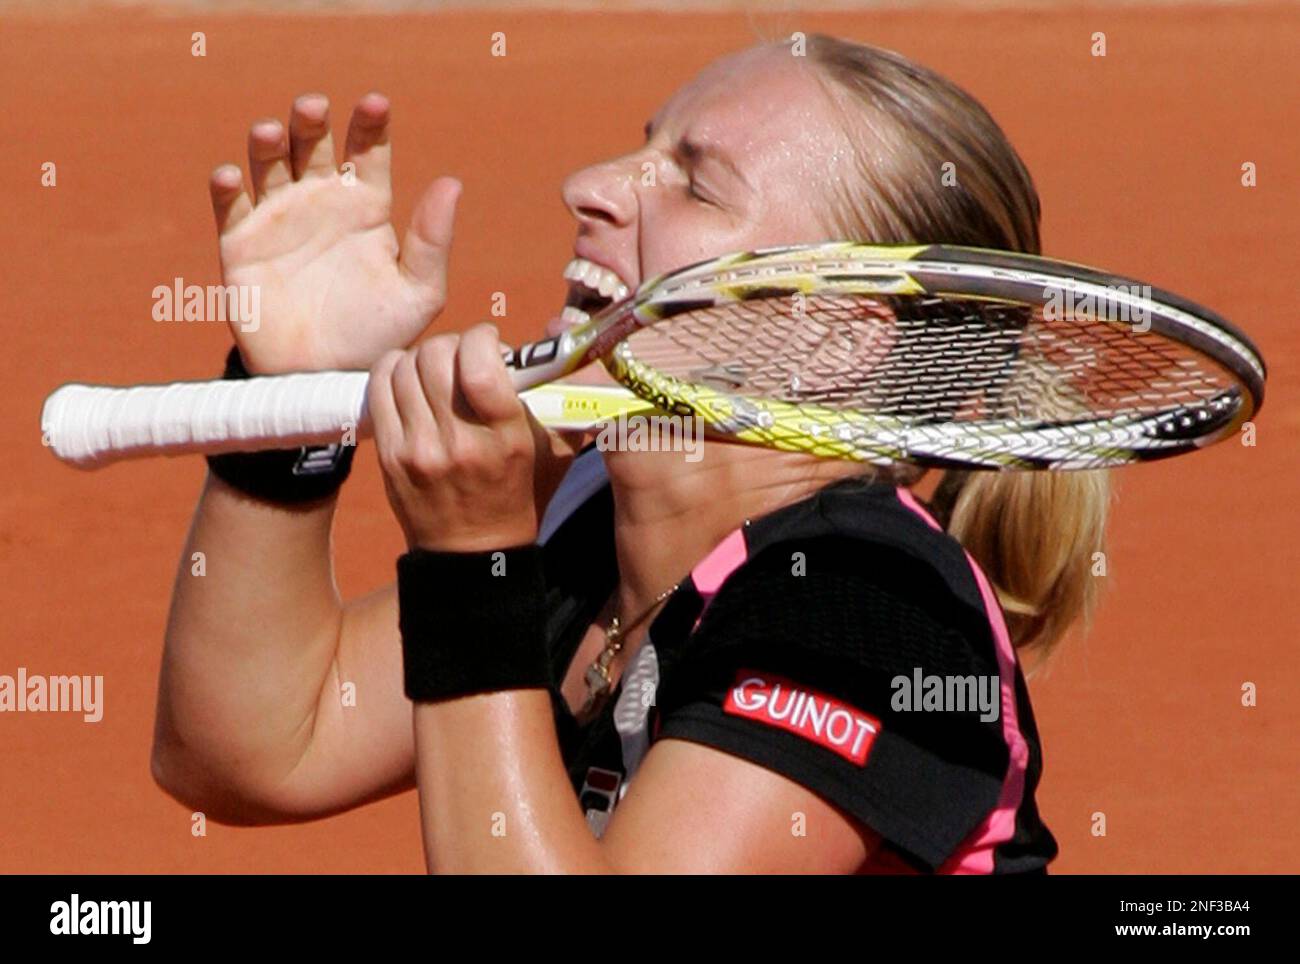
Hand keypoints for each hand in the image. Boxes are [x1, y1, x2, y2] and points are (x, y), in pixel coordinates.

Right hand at [209, 92, 460, 373]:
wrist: (324, 378)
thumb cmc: (378, 336)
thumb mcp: (418, 293)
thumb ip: (432, 241)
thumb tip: (452, 182)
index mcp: (366, 207)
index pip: (368, 152)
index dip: (371, 124)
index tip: (376, 103)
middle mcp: (321, 203)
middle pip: (315, 145)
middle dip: (311, 121)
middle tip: (313, 107)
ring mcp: (279, 218)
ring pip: (270, 163)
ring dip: (269, 142)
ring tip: (274, 133)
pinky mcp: (241, 243)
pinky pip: (231, 206)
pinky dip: (228, 187)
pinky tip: (233, 177)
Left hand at [369, 324, 576, 551]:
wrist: (475, 553)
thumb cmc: (523, 493)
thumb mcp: (557, 450)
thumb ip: (562, 400)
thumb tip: (553, 347)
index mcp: (506, 439)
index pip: (479, 366)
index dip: (482, 337)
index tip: (489, 341)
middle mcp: (460, 443)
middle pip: (436, 358)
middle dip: (453, 343)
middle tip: (463, 354)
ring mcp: (419, 450)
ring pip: (404, 366)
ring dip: (423, 355)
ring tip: (438, 367)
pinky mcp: (390, 455)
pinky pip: (379, 387)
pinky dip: (394, 370)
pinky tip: (411, 378)